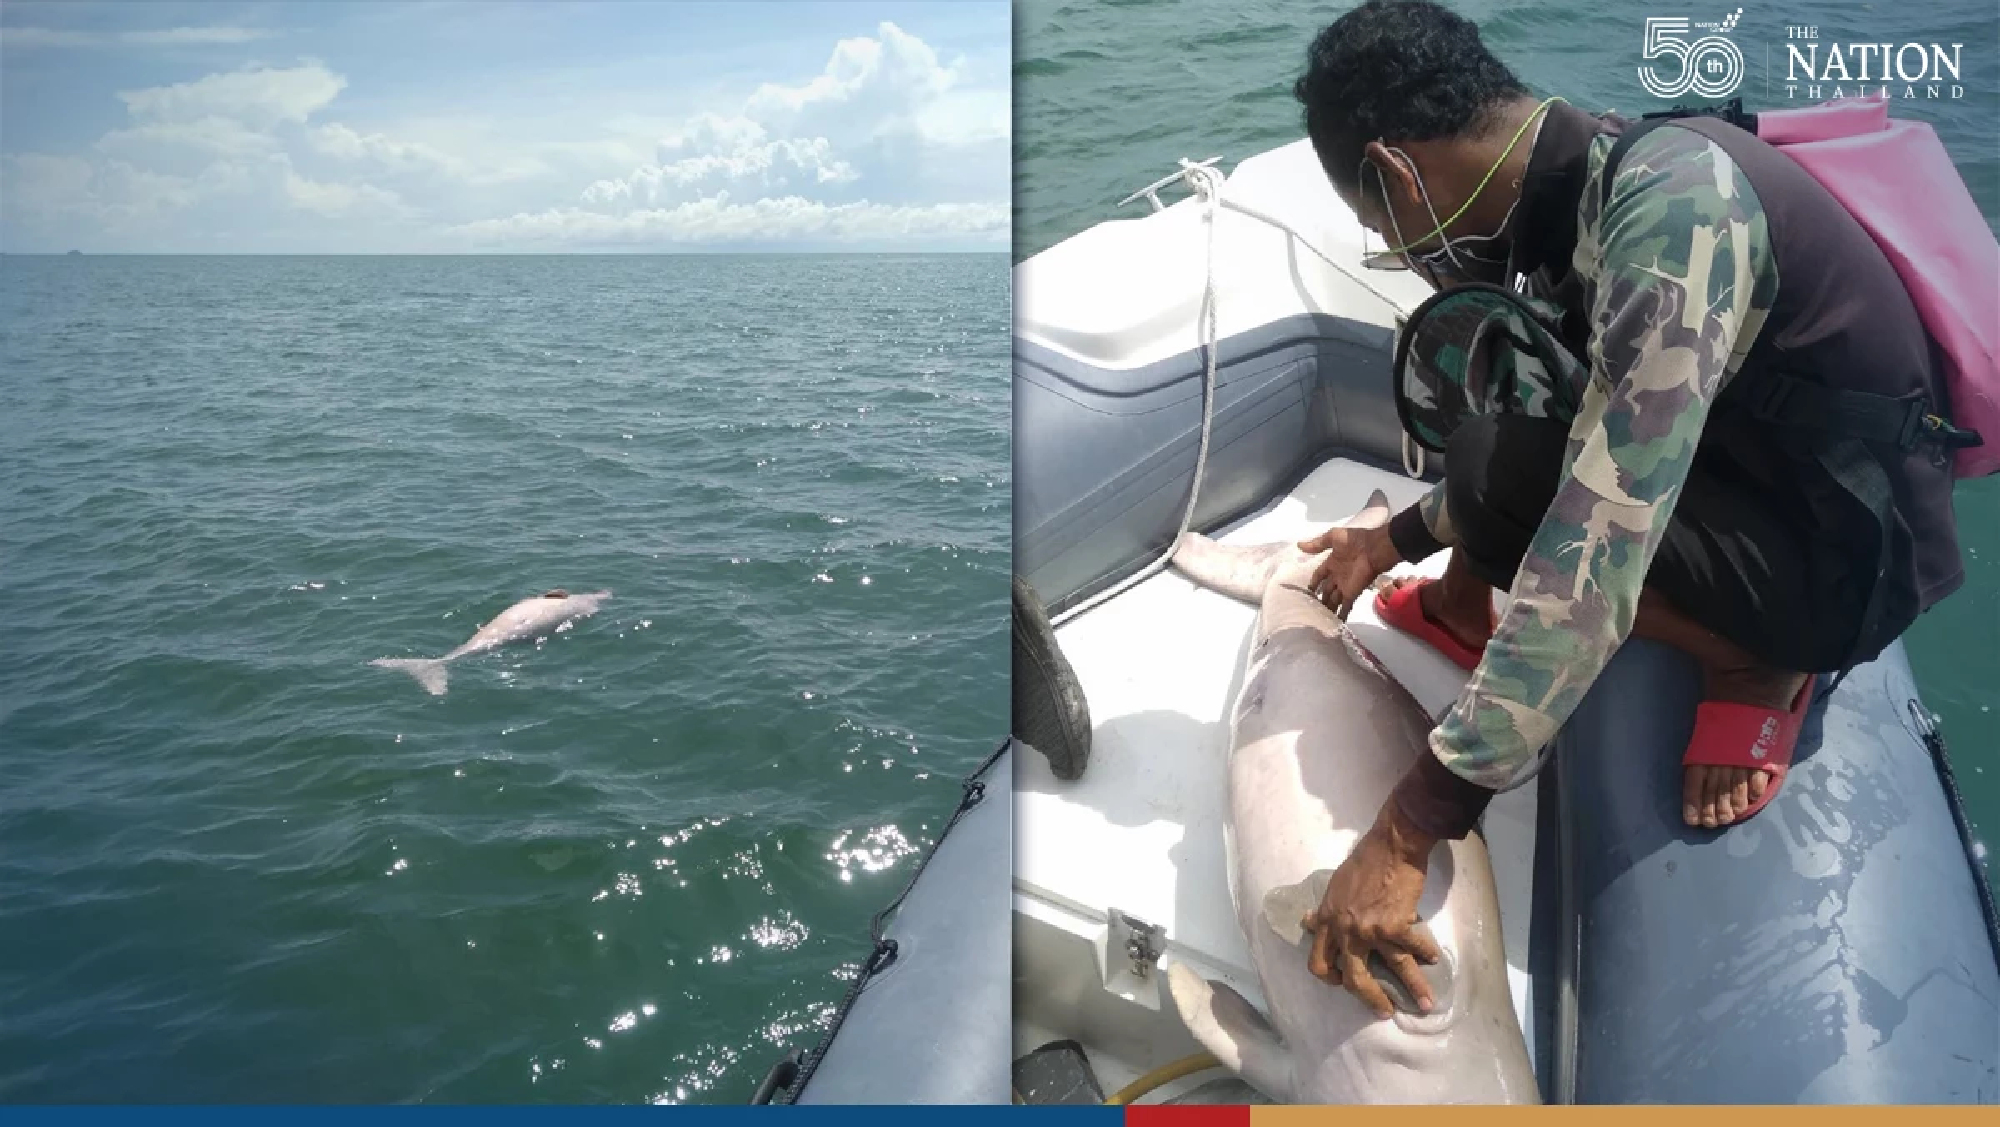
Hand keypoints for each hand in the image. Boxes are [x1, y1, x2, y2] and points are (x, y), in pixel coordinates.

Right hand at [1296, 520, 1400, 617]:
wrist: (1374, 548)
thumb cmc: (1354, 541)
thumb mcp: (1333, 537)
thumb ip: (1317, 544)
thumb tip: (1299, 545)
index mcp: (1332, 563)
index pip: (1319, 575)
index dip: (1314, 583)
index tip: (1308, 591)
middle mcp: (1337, 576)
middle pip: (1326, 591)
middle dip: (1320, 599)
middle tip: (1311, 609)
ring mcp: (1345, 586)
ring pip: (1333, 600)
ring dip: (1328, 609)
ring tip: (1318, 620)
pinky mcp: (1352, 593)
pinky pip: (1345, 606)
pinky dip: (1341, 615)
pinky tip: (1335, 624)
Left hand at [1302, 802, 1441, 1018]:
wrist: (1391, 846)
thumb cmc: (1363, 862)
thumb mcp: (1334, 887)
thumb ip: (1325, 910)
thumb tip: (1309, 921)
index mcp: (1328, 920)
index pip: (1318, 960)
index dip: (1329, 978)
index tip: (1341, 983)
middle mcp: (1346, 930)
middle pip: (1353, 978)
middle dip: (1370, 999)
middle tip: (1382, 1010)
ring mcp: (1371, 931)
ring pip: (1394, 970)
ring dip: (1414, 990)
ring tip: (1426, 1005)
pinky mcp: (1396, 926)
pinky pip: (1414, 949)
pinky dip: (1426, 954)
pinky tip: (1434, 959)